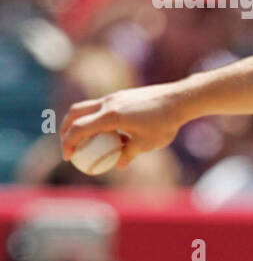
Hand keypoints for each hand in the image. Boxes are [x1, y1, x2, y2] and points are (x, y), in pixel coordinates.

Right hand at [60, 83, 188, 169]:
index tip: (68, 157)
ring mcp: (114, 97)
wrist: (180, 99)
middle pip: (75, 113)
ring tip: (84, 139)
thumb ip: (128, 154)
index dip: (68, 143)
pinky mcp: (122, 95)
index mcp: (110, 116)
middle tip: (67, 144)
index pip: (78, 129)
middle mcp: (108, 103)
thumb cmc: (165, 123)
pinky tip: (108, 132)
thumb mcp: (146, 144)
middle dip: (65, 128)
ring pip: (87, 107)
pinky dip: (96, 117)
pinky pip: (101, 106)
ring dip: (80, 121)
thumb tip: (117, 165)